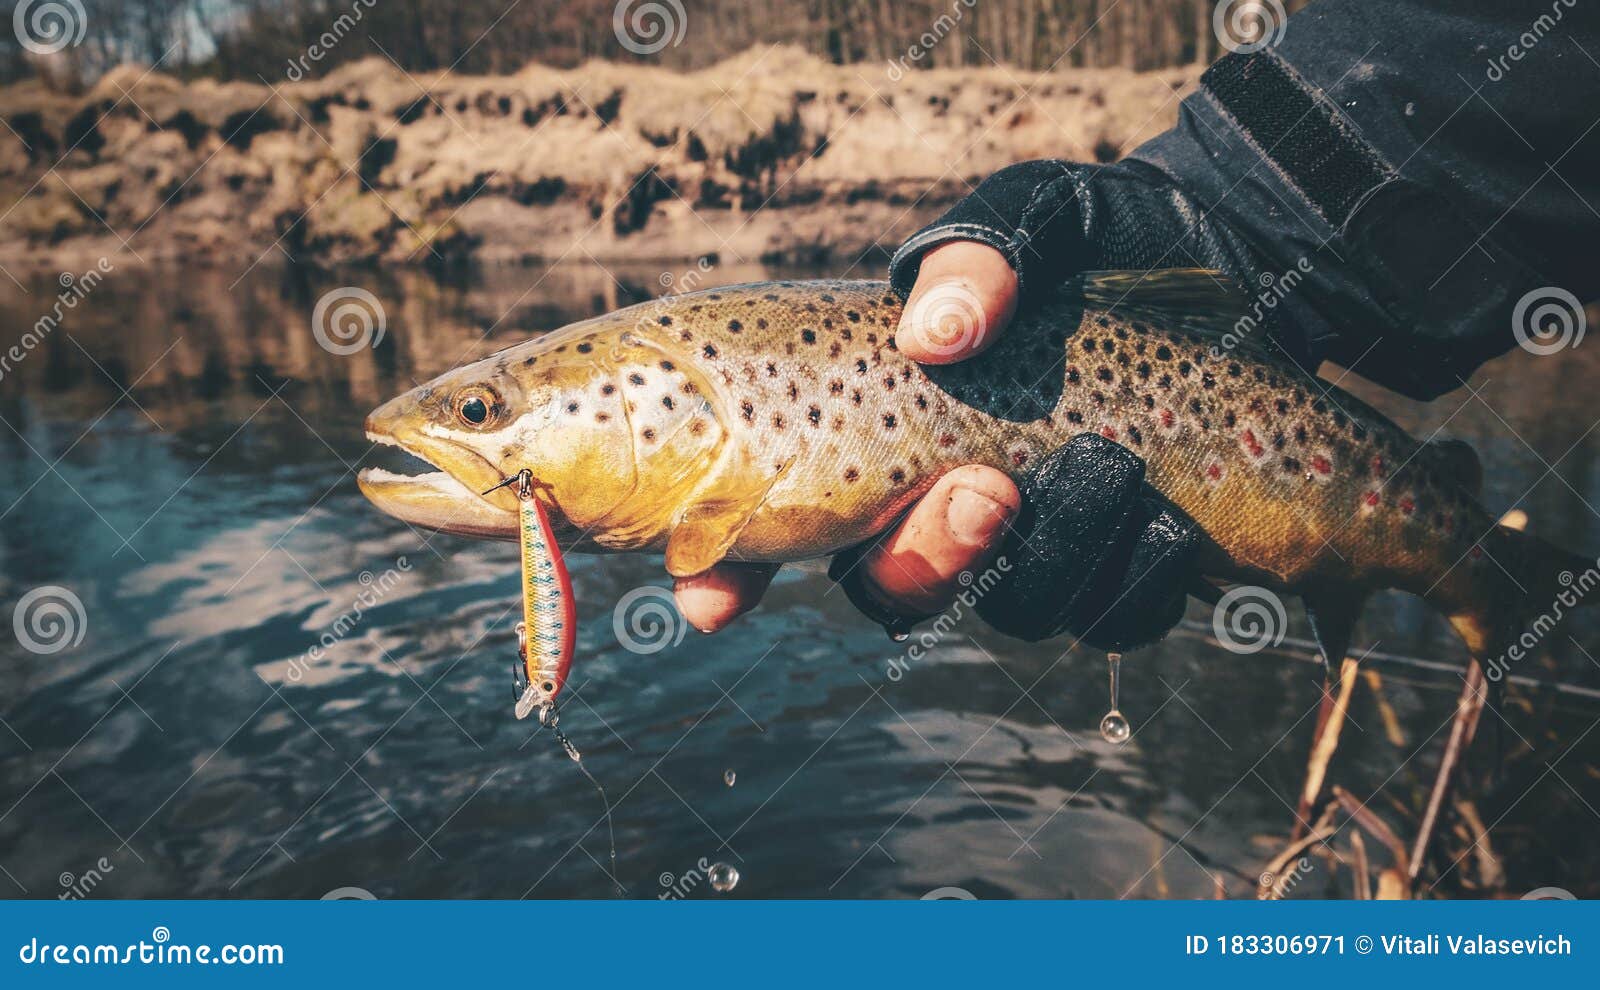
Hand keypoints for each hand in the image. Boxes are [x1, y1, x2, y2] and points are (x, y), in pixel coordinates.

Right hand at [678, 157, 1226, 644]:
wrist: (1229, 265)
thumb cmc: (1098, 237)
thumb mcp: (1032, 217)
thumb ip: (977, 256)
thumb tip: (933, 336)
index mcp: (875, 422)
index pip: (768, 514)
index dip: (727, 568)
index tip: (714, 601)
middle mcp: (936, 495)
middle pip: (887, 588)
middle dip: (923, 564)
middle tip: (981, 492)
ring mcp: (1029, 540)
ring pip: (1005, 609)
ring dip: (1046, 555)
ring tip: (1108, 466)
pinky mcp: (1116, 565)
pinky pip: (1108, 616)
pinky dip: (1132, 573)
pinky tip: (1165, 510)